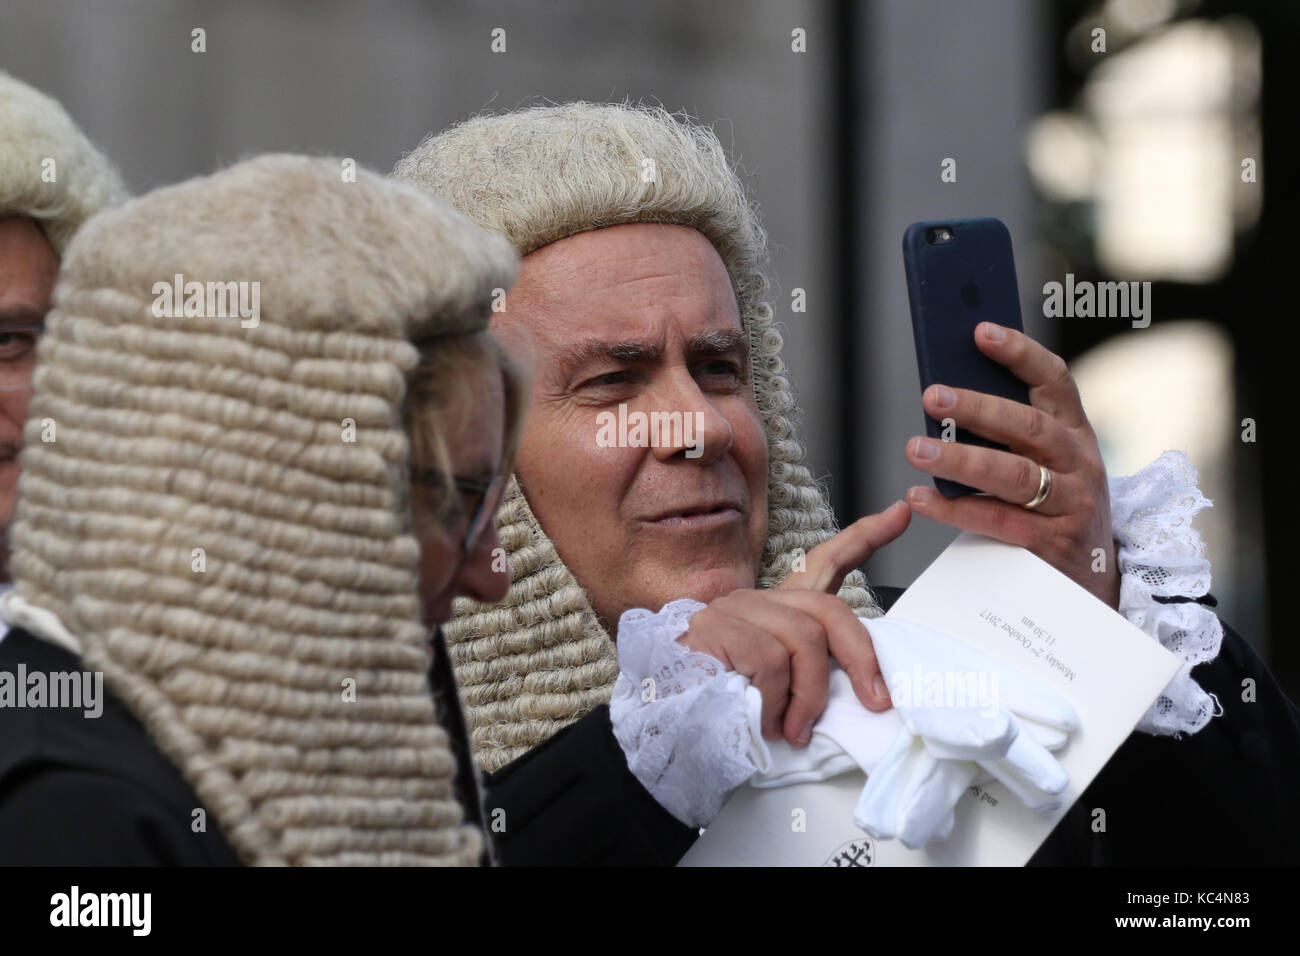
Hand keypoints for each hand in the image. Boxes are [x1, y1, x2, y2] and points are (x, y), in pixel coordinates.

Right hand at [679, 501, 910, 745]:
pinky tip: (761, 721)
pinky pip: (769, 662)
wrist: (666, 729)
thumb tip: (868, 691)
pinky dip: (773, 702)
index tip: (900, 513)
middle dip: (861, 658)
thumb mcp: (784, 694)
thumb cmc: (726, 714)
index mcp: (774, 613)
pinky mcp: (711, 628)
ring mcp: (729, 610)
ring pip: (804, 641)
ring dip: (808, 698)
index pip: (822, 562)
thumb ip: (814, 679)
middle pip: (827, 610)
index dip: (864, 537)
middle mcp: (753, 600)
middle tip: (874, 702)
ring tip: (792, 731)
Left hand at [904, 322, 1120, 609]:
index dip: (1020, 353)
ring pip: (1012, 476)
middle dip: (978, 408)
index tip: (980, 331)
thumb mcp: (1047, 463)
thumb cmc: (1055, 507)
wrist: (1095, 578)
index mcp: (1075, 432)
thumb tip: (944, 400)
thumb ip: (1010, 433)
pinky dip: (954, 509)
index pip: (1054, 381)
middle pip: (1028, 428)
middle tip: (932, 395)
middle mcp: (1078, 464)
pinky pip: (998, 522)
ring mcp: (1069, 505)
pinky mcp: (1050, 544)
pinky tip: (921, 499)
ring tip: (915, 447)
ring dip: (959, 460)